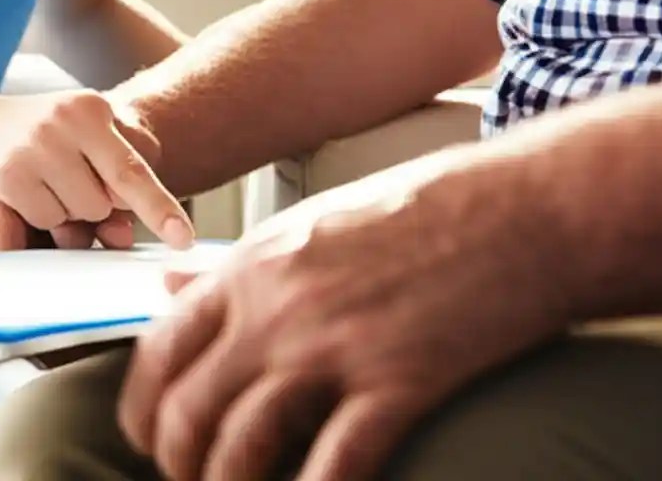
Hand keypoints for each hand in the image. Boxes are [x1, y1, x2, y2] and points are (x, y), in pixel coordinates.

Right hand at [0, 90, 192, 248]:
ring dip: (68, 209)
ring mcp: (35, 146)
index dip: (161, 207)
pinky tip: (27, 186)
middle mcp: (66, 121)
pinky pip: (46, 218)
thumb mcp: (87, 146)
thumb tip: (122, 237)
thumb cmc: (46, 138)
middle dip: (96, 203)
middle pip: (108, 200)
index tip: (183, 238)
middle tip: (71, 176)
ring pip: (79, 212)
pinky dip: (42, 213)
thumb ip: (116, 187)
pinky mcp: (9, 174)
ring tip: (47, 179)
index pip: (134, 168)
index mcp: (94, 108)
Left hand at [117, 152, 570, 480]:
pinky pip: (334, 463)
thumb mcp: (305, 223)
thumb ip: (234, 267)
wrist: (520, 207)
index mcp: (251, 268)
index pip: (160, 349)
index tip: (147, 437)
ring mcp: (334, 346)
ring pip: (242, 443)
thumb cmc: (417, 211)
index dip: (141, 408)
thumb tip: (171, 287)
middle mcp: (278, 308)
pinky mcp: (399, 381)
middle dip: (175, 460)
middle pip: (188, 406)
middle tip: (188, 479)